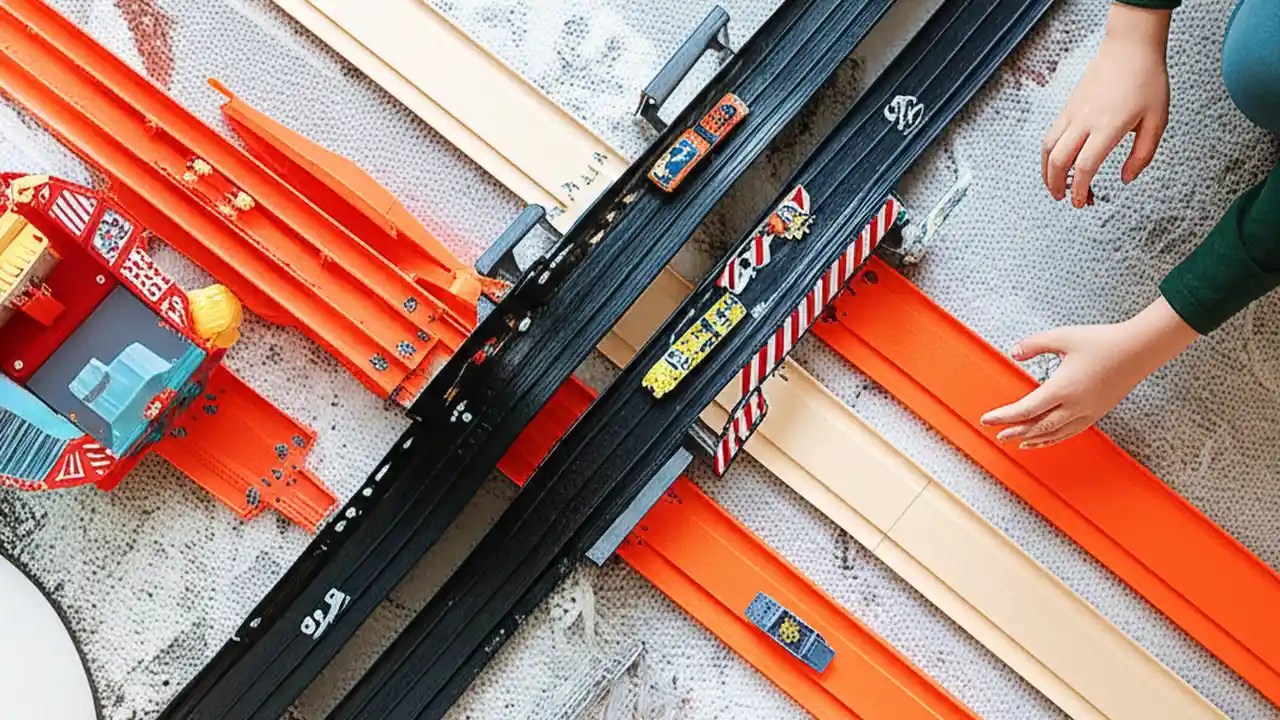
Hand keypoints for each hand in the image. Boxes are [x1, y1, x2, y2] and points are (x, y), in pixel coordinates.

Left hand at [981, 297, 1197, 448]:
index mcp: (1062, 389)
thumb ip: (1034, 345)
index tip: (986, 420)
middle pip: (1038, 426)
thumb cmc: (1101, 341)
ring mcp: (1087, 412)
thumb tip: (1013, 352)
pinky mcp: (1097, 412)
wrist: (1139, 350)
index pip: (1025, 409)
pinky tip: (1046, 439)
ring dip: (1034, 439)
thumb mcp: (1062, 337)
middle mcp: (1074, 406)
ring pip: (1055, 433)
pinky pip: (1071, 432)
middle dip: (1015, 431)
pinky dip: (1054, 438)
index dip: (1003, 416)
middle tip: (997, 435)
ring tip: (1018, 442)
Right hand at [1043, 4, 1171, 207]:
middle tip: (1064, 198)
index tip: (1082, 202)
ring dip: (1047, 171)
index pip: (1085, 166)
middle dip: (1057, 185)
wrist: (1129, 48)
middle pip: (1058, 160)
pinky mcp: (1068, 107)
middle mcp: (1084, 120)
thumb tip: (1126, 178)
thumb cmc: (1147, 80)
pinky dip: (1048, 154)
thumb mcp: (1157, 120)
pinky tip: (1058, 161)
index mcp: (1108, 126)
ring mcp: (1072, 112)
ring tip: (1055, 185)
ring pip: (1047, 148)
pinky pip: (1050, 135)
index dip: (1080, 189)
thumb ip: (1143, 154)